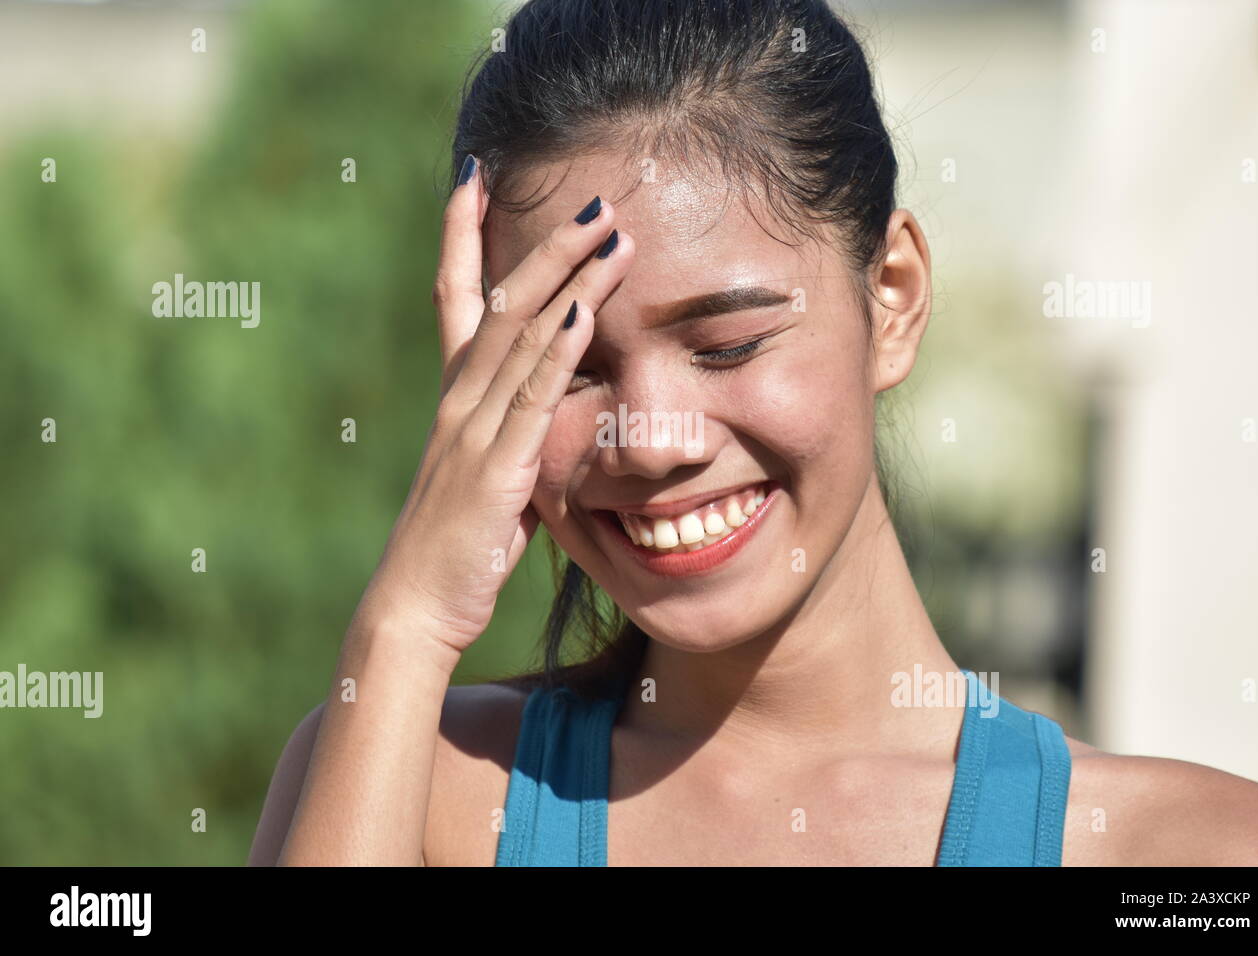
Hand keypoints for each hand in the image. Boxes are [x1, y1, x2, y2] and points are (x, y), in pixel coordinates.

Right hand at [353, 159, 632, 657]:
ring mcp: (472, 430)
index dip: (460, 235)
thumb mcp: (491, 480)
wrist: (414, 608)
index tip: (473, 178)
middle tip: (591, 196)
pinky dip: (556, 352)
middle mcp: (458, 401)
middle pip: (499, 300)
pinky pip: (529, 399)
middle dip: (545, 243)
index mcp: (455, 399)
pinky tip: (582, 312)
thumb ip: (517, 442)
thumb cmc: (455, 549)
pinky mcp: (494, 468)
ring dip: (567, 278)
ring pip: (520, 336)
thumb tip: (550, 425)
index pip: (454, 299)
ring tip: (609, 231)